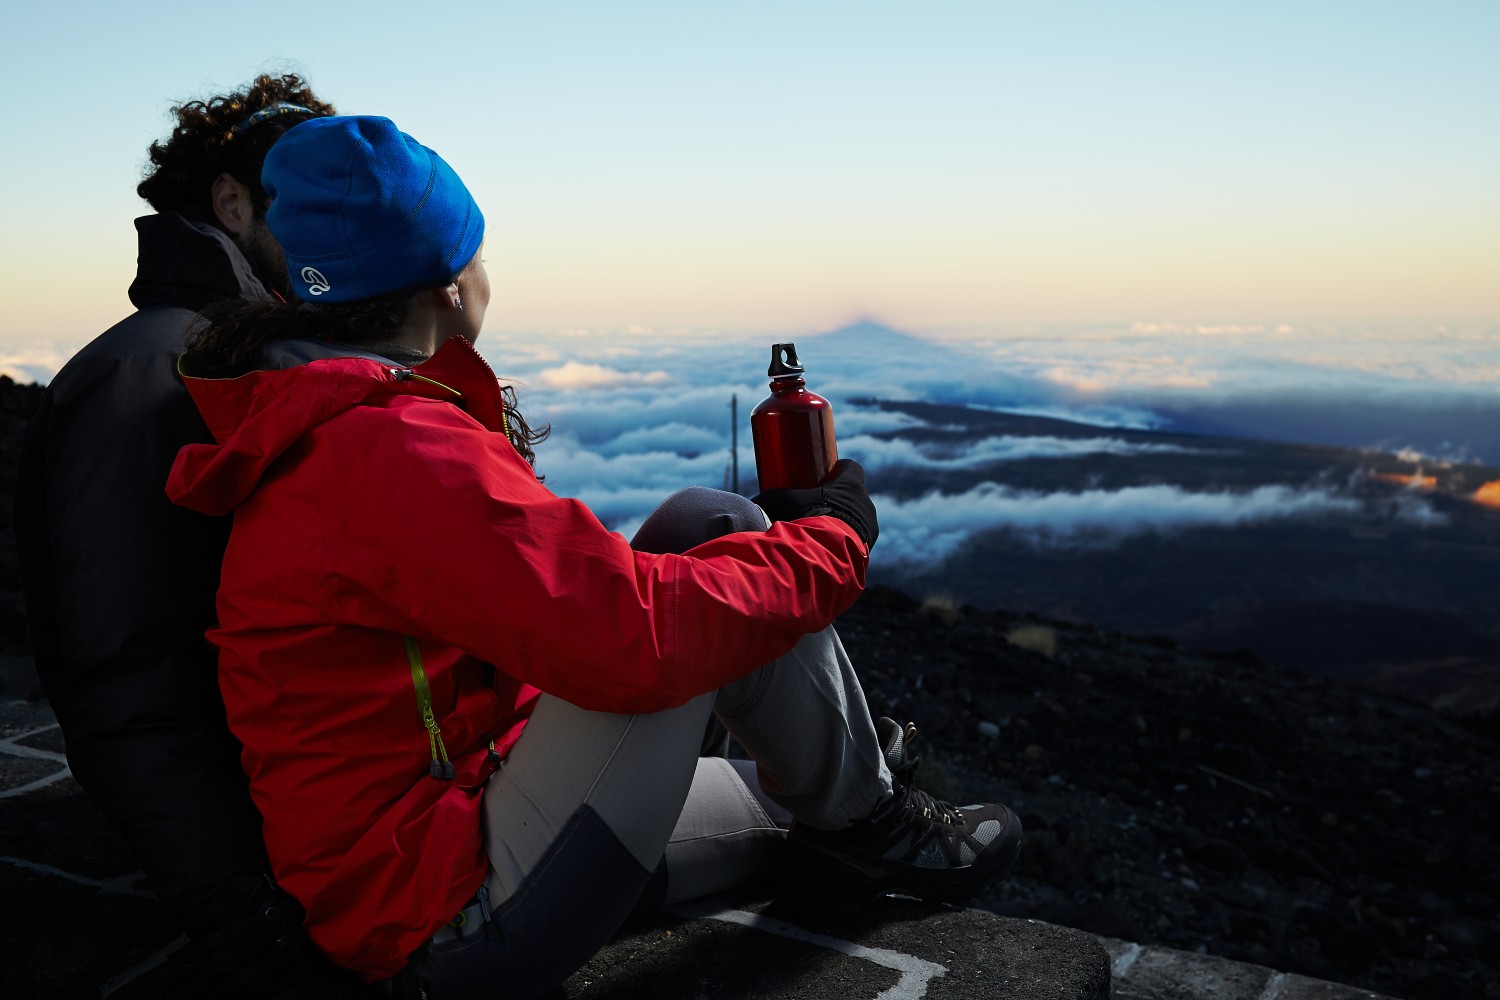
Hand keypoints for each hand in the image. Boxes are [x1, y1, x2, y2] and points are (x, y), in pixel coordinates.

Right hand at [753, 459, 878, 550]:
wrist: (823, 554)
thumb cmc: (804, 519)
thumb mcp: (783, 501)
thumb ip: (772, 498)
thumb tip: (753, 502)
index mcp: (850, 484)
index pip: (851, 468)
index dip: (840, 469)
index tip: (828, 473)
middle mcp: (864, 502)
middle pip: (854, 494)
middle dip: (840, 498)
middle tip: (821, 505)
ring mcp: (870, 526)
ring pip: (858, 518)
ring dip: (845, 521)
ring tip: (826, 530)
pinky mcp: (868, 548)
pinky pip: (858, 540)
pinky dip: (847, 541)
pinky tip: (832, 547)